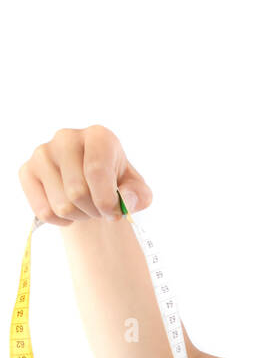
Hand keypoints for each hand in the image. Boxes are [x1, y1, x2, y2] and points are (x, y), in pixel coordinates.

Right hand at [18, 125, 152, 226]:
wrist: (92, 187)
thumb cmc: (117, 185)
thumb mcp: (136, 191)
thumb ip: (138, 196)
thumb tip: (123, 200)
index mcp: (98, 136)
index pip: (96, 171)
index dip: (107, 201)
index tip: (114, 211)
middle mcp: (67, 137)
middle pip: (77, 192)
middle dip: (94, 211)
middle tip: (100, 209)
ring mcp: (43, 153)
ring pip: (62, 206)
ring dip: (79, 217)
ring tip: (85, 206)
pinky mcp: (27, 171)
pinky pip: (44, 211)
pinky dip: (60, 221)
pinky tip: (68, 210)